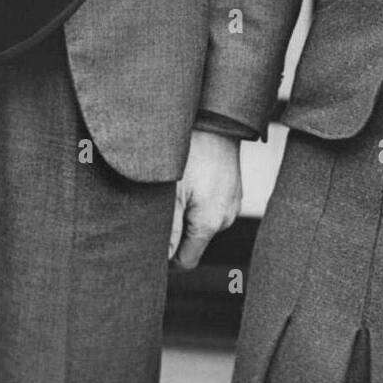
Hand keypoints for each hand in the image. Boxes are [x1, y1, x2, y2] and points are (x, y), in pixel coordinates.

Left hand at [169, 130, 241, 269]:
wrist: (217, 120)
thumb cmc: (190, 152)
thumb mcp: (171, 194)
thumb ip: (168, 232)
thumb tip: (163, 261)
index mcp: (211, 223)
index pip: (186, 262)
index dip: (166, 261)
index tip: (150, 247)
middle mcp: (227, 218)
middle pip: (193, 242)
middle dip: (176, 233)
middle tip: (159, 209)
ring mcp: (232, 203)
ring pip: (202, 223)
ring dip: (187, 214)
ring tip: (175, 189)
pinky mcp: (233, 190)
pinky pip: (211, 206)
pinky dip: (198, 200)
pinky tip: (189, 180)